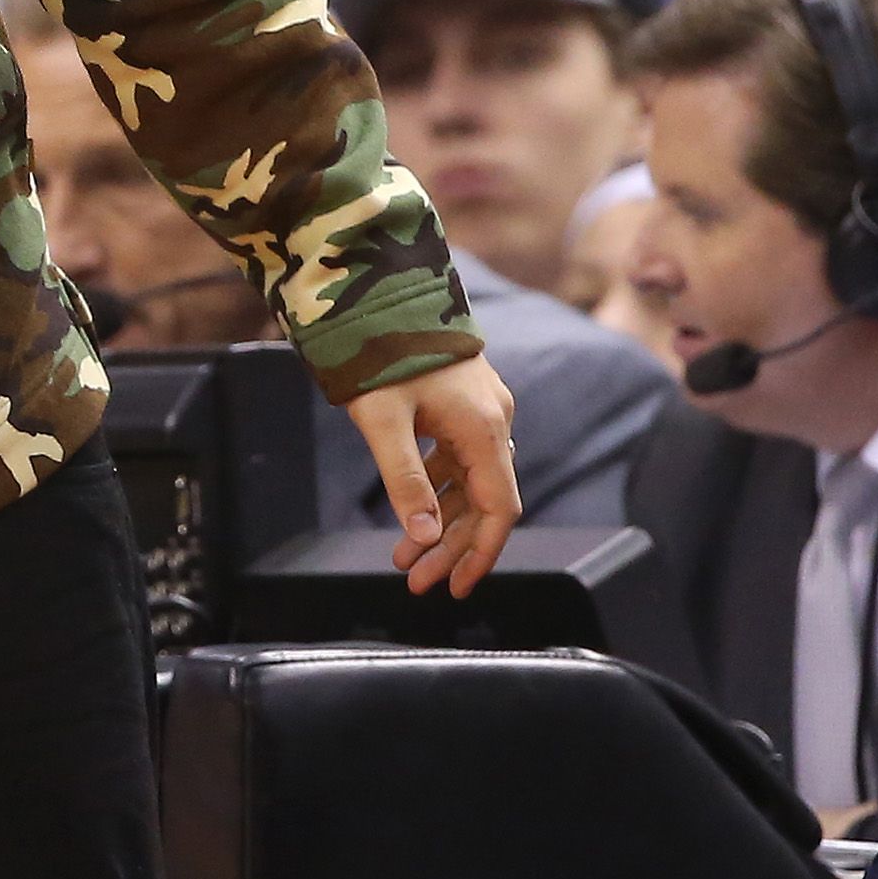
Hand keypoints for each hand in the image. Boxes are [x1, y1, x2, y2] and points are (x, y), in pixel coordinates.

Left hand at [342, 356, 519, 593]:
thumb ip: (405, 481)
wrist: (382, 291)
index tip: (456, 588)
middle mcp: (494, 422)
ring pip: (470, 483)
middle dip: (450, 546)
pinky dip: (438, 488)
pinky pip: (460, 459)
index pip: (498, 509)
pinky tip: (412, 509)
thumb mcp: (383, 422)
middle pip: (483, 502)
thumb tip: (423, 538)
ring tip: (401, 557)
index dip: (480, 554)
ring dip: (440, 521)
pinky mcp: (465, 403)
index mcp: (483, 429)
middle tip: (414, 581)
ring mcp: (482, 411)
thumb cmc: (379, 353)